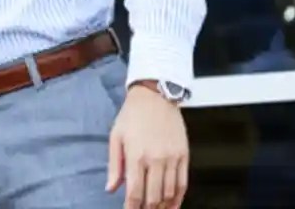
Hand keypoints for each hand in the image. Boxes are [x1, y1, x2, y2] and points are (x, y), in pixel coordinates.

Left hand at [106, 84, 188, 208]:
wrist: (155, 97)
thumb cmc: (132, 115)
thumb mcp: (116, 137)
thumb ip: (114, 165)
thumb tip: (111, 187)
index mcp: (136, 156)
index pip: (135, 192)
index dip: (132, 207)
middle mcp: (156, 160)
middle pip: (153, 197)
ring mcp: (172, 159)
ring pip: (169, 193)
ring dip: (163, 207)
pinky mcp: (184, 156)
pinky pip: (183, 183)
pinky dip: (178, 198)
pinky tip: (173, 205)